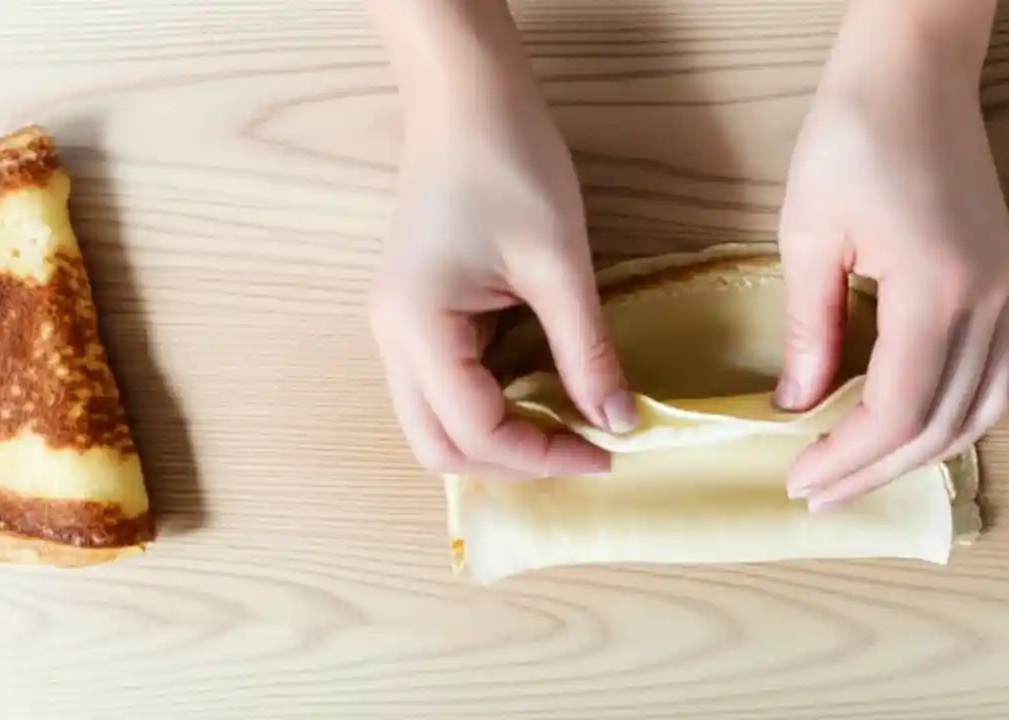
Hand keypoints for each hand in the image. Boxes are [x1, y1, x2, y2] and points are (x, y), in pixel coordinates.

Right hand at [368, 15, 636, 478]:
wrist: (467, 99)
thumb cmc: (511, 166)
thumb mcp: (559, 265)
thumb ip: (586, 352)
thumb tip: (617, 422)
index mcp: (417, 328)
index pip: (476, 432)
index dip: (544, 456)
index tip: (606, 453)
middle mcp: (391, 339)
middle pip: (439, 446)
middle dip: (511, 462)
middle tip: (578, 451)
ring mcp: (397, 327)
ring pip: (437, 421)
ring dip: (498, 437)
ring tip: (564, 426)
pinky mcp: (416, 313)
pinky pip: (446, 385)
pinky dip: (491, 403)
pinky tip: (539, 389)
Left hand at [777, 5, 1008, 510]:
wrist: (915, 68)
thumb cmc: (853, 133)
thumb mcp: (808, 233)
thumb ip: (810, 328)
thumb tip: (796, 404)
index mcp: (938, 288)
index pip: (898, 408)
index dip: (847, 456)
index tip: (799, 479)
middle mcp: (989, 300)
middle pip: (942, 422)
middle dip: (876, 469)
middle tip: (818, 495)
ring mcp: (1007, 290)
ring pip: (982, 406)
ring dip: (922, 451)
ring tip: (862, 473)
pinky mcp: (1005, 278)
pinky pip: (997, 371)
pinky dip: (957, 412)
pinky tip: (914, 424)